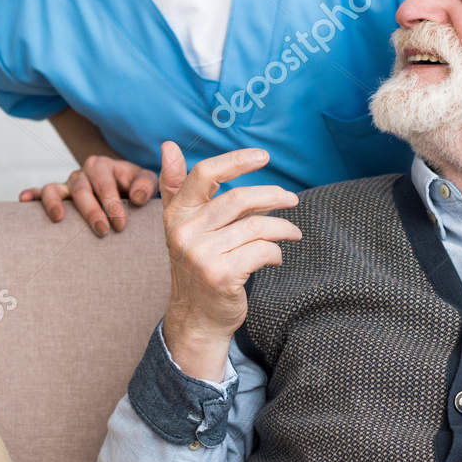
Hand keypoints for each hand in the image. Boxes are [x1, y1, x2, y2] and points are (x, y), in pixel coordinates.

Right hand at [20, 155, 157, 236]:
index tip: (121, 224)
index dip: (112, 203)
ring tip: (58, 218)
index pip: (105, 183)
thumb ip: (146, 185)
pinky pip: (40, 192)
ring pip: (55, 189)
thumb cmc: (135, 186)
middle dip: (91, 210)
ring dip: (55, 203)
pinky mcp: (57, 194)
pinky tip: (23, 200)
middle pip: (82, 188)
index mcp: (104, 166)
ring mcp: (68, 184)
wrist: (124, 187)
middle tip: (102, 231)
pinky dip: (31, 194)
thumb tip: (136, 198)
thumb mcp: (145, 181)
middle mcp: (84, 172)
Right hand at [157, 141, 300, 379]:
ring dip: (282, 228)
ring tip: (292, 232)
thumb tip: (168, 144)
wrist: (197, 316)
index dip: (236, 161)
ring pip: (256, 226)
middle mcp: (184, 232)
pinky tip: (276, 257)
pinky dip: (277, 253)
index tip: (263, 157)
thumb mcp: (182, 225)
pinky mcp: (221, 275)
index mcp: (176, 214)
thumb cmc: (197, 264)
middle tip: (292, 199)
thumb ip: (175, 185)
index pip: (204, 174)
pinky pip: (263, 251)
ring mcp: (201, 255)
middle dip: (273, 196)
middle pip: (238, 199)